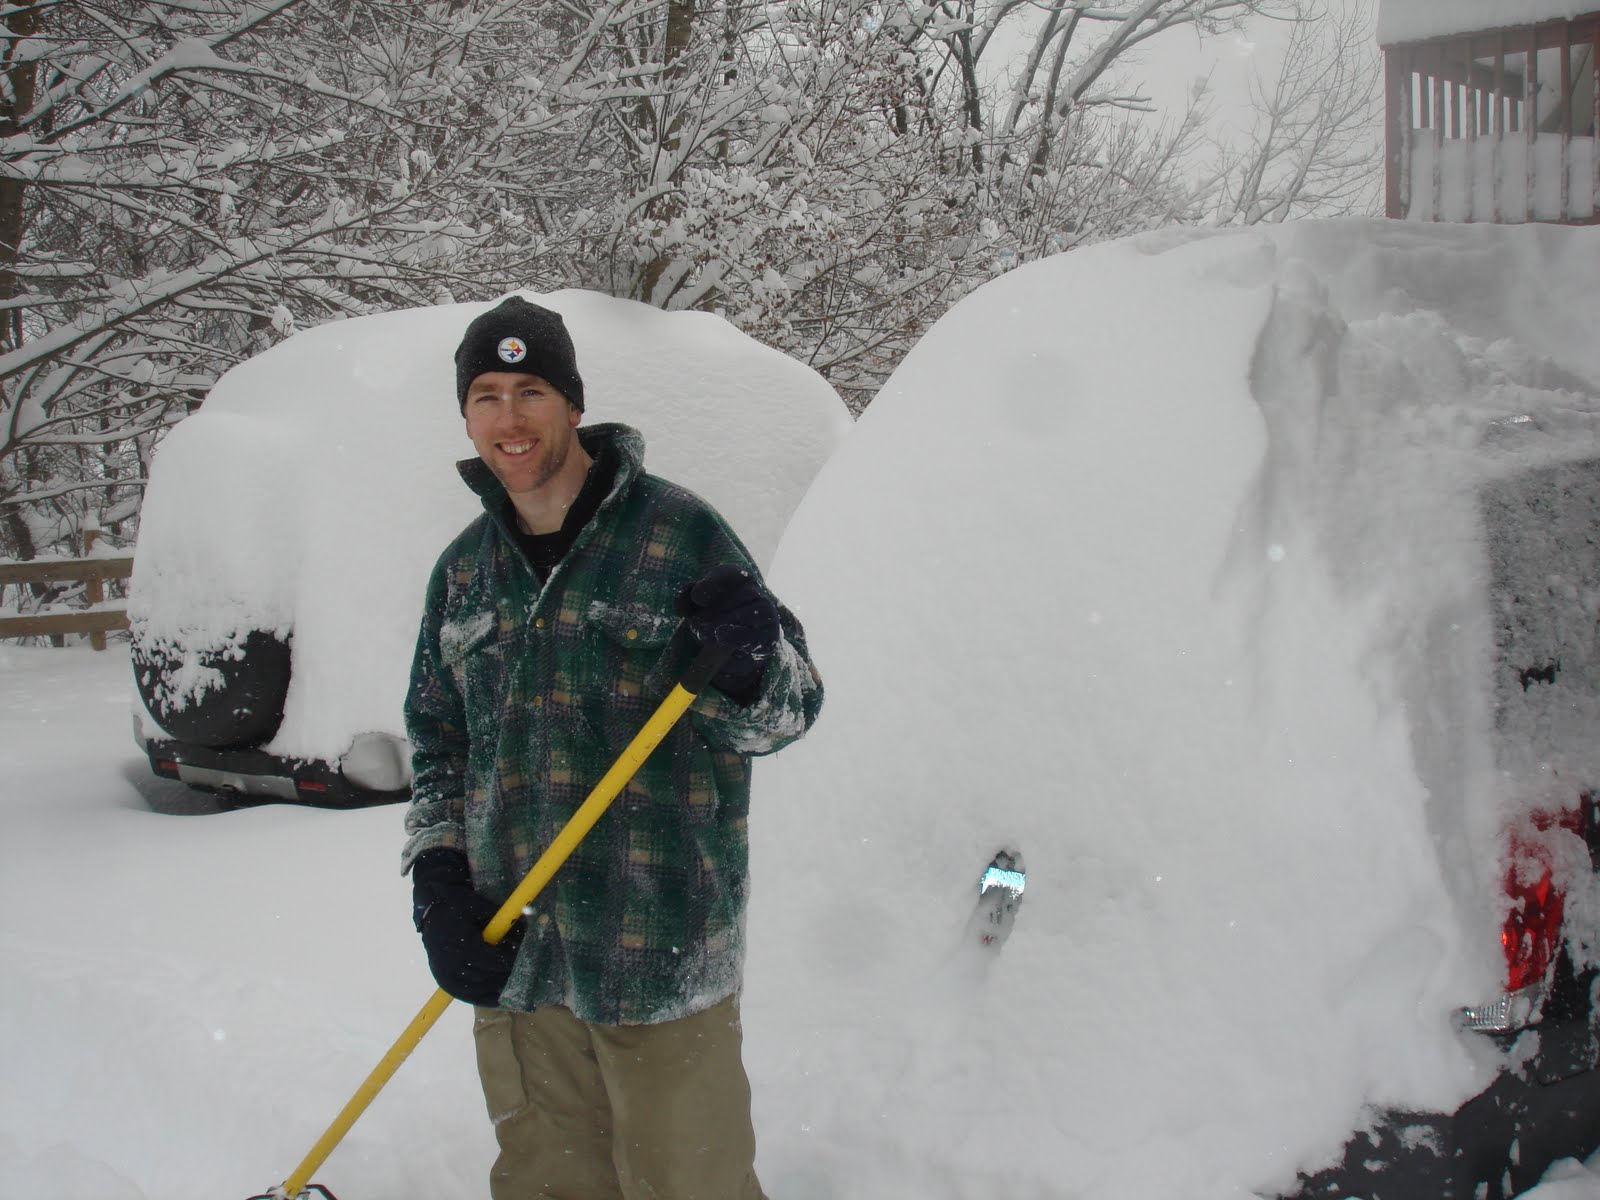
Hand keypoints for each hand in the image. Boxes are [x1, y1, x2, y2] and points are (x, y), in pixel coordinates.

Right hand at [411, 849, 522, 1006]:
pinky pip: (466, 995)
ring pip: (477, 988)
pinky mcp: (444, 981)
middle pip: (486, 977)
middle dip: (506, 975)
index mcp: (461, 945)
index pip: (492, 960)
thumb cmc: (459, 905)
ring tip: (516, 986)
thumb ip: (502, 922)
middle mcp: (450, 964)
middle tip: (524, 973)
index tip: (524, 961)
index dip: (510, 962)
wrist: (432, 910)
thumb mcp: (481, 907)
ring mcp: (445, 975)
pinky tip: (500, 1000)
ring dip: (497, 988)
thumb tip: (527, 931)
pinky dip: (484, 999)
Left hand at [678, 565, 781, 699]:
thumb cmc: (713, 621)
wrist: (731, 652)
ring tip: (702, 634)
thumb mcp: (695, 609)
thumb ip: (687, 599)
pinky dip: (735, 635)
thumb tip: (690, 594)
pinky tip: (720, 636)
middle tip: (695, 624)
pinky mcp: (768, 636)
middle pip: (738, 595)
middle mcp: (756, 593)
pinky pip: (754, 634)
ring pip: (746, 613)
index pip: (733, 574)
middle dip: (712, 611)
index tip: (696, 598)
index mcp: (740, 579)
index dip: (713, 583)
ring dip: (721, 623)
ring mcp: (765, 614)